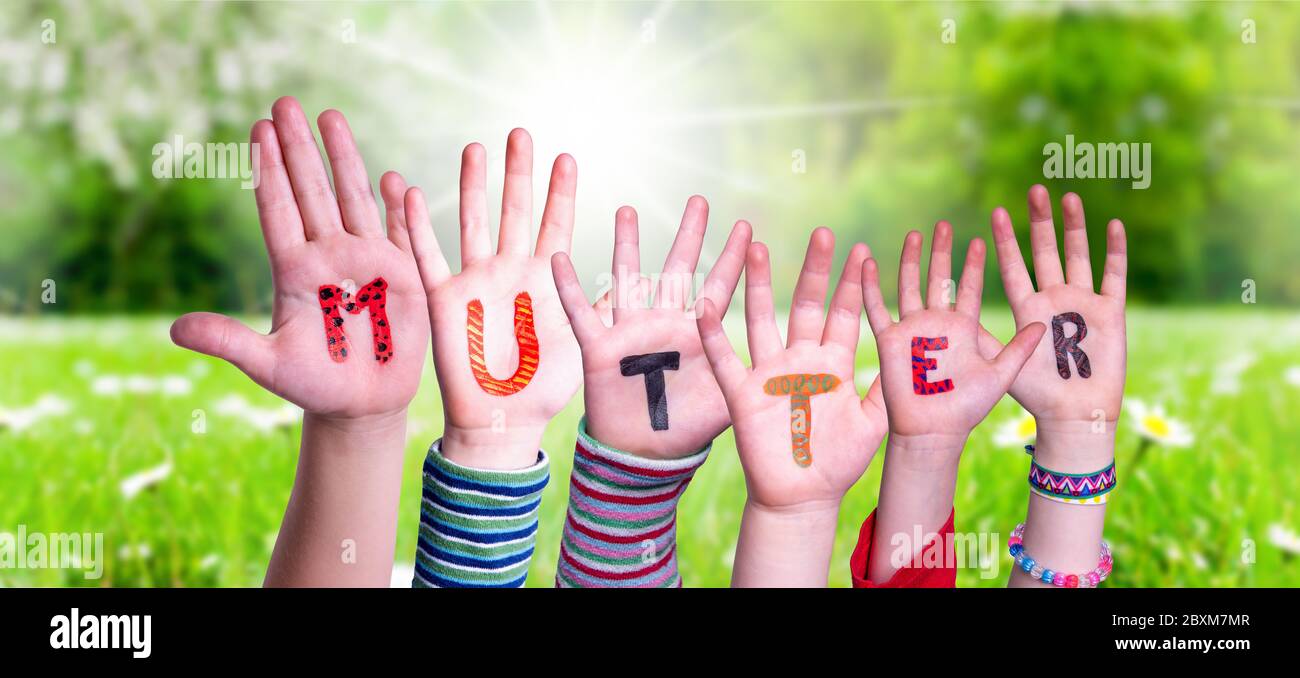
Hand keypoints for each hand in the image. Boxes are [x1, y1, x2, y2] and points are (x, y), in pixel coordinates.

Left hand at [170, 97, 427, 420]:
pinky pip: (399, 234)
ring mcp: (367, 263)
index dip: (269, 170)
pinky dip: (398, 208)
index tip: (258, 130)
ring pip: (352, 199)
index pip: (278, 209)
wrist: (360, 405)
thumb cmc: (312, 385)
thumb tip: (174, 330)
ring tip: (329, 116)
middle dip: (299, 147)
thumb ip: (228, 342)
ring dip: (343, 158)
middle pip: (312, 191)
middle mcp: (329, 256)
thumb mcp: (267, 366)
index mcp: (295, 270)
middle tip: (285, 102)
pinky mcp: (403, 278)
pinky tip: (393, 180)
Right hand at [391, 129, 581, 467]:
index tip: (567, 155)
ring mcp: (477, 281)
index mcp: (546, 276)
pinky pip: (427, 257)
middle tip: (522, 132)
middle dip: (519, 172)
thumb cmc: (548, 386)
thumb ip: (607, 305)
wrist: (503, 420)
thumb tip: (647, 277)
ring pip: (473, 222)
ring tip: (476, 148)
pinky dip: (417, 228)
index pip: (555, 222)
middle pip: (514, 210)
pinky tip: (411, 193)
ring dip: (473, 186)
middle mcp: (511, 270)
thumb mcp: (587, 341)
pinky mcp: (445, 300)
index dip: (561, 191)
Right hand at [551, 197, 750, 458]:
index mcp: (697, 333)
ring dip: (627, 245)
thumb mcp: (726, 402)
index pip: (719, 287)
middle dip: (690, 235)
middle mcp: (665, 324)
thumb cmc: (687, 430)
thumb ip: (748, 377)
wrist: (643, 457)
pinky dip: (568, 288)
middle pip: (679, 270)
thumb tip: (790, 366)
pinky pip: (580, 314)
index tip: (749, 227)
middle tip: (701, 200)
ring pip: (629, 279)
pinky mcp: (600, 349)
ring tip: (626, 210)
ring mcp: (632, 333)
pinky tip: (558, 258)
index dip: (733, 259)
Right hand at [696, 228, 886, 508]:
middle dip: (814, 270)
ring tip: (757, 246)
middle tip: (822, 231)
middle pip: (807, 305)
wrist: (802, 499)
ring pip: (762, 319)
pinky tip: (704, 307)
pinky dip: (714, 336)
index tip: (863, 249)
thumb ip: (887, 386)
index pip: (845, 315)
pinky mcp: (744, 394)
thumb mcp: (875, 422)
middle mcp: (801, 360)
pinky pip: (725, 360)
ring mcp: (771, 373)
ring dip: (759, 284)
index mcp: (834, 364)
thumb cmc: (840, 463)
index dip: (853, 284)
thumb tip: (915, 356)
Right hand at [861, 221, 1043, 444]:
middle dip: (941, 252)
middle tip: (944, 224)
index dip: (973, 265)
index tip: (981, 239)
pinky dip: (869, 286)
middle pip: (937, 279)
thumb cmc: (968, 409)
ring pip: (908, 286)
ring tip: (914, 234)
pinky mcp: (889, 340)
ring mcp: (911, 330)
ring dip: (910, 260)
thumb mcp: (1001, 374)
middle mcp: (936, 324)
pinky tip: (866, 262)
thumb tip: (1042, 323)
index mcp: (963, 328)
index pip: (967, 288)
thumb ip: (1019, 348)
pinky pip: (877, 309)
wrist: (934, 431)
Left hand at [987, 186, 1126, 430]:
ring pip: (1078, 256)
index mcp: (1026, 309)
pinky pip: (1114, 275)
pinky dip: (1114, 251)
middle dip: (1040, 222)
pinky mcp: (1111, 312)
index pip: (1013, 267)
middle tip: (1034, 190)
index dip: (1005, 241)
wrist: (1074, 416)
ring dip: (1074, 228)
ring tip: (1068, 197)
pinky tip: (1112, 225)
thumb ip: (980, 339)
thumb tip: (945, 316)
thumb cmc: (1036, 396)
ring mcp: (1082, 303)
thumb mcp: (1001, 364)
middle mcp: (1053, 300)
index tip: (995, 212)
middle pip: (1045, 253)